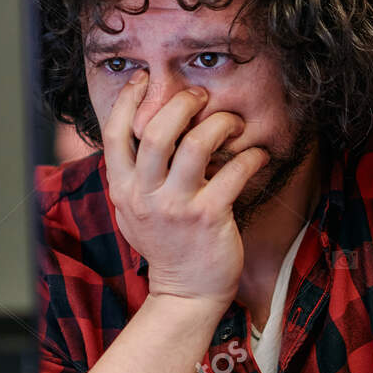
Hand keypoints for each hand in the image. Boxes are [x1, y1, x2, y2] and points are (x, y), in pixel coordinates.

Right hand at [101, 75, 267, 303]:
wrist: (186, 293)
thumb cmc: (167, 245)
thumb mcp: (134, 211)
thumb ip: (134, 176)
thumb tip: (142, 130)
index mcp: (122, 189)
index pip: (115, 132)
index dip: (130, 99)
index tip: (146, 79)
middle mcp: (145, 195)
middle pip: (156, 131)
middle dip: (182, 103)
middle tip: (201, 97)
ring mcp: (177, 207)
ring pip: (196, 144)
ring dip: (220, 123)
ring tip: (232, 122)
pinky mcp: (210, 217)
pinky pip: (234, 172)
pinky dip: (251, 156)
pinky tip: (257, 155)